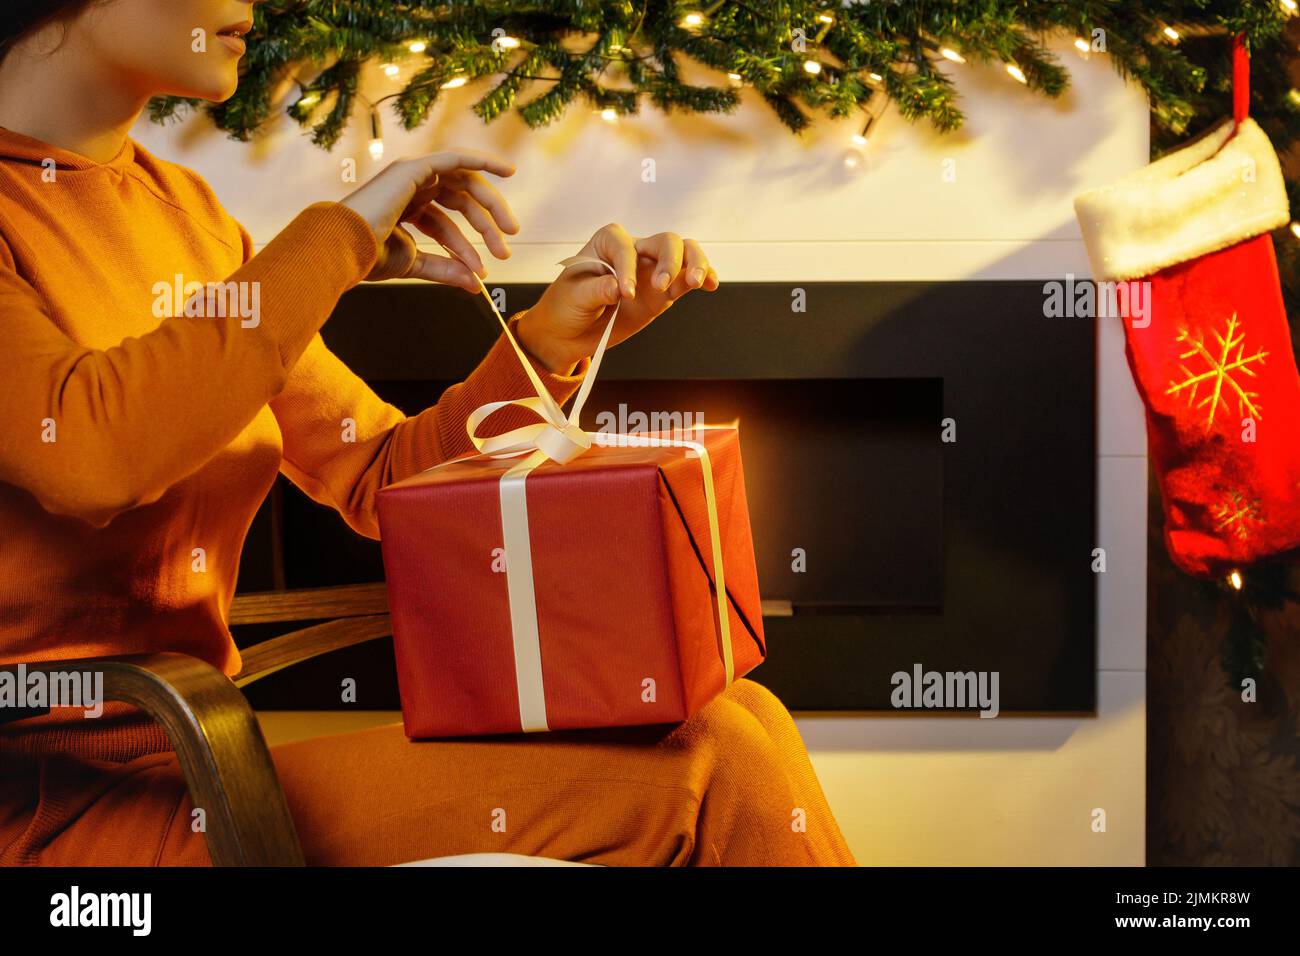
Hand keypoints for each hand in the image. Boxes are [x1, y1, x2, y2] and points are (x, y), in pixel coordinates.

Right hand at [339, 150, 518, 289]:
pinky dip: (482, 161)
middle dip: (486, 224)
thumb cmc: (368, 254)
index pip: (447, 220)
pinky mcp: (414, 167)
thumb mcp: (414, 262)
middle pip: (461, 200)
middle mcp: (411, 187)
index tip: (484, 269)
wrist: (344, 247)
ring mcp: (412, 174)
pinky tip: (506, 171)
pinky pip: (455, 159)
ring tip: (508, 233)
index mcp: (407, 207)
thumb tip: (474, 283)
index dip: (468, 244)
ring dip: (490, 206)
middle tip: (505, 251)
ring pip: (464, 183)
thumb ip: (445, 268)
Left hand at [516, 223, 719, 372]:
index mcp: (607, 242)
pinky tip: (711, 284)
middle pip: (664, 242)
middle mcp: (634, 250)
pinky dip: (702, 278)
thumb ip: (597, 290)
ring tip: (695, 282)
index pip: (626, 247)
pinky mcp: (661, 293)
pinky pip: (685, 280)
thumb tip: (620, 288)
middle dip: (668, 260)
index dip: (628, 268)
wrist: (568, 332)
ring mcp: (651, 271)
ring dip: (693, 264)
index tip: (623, 294)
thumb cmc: (565, 306)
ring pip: (683, 255)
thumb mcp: (573, 298)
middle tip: (661, 286)